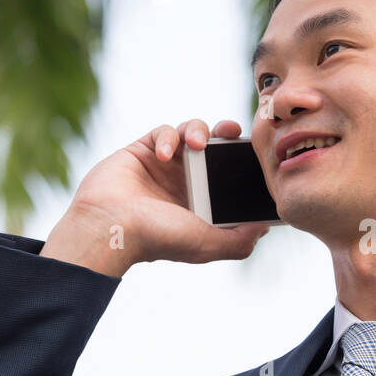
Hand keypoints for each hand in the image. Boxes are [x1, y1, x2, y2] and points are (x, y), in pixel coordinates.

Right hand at [40, 118, 271, 277]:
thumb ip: (239, 240)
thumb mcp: (206, 244)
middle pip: (214, 147)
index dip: (242, 161)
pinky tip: (164, 154)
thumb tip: (265, 227)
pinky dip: (168, 137)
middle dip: (226, 135)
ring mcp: (164, 164)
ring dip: (198, 131)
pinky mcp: (143, 149)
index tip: (254, 151)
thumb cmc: (157, 238)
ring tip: (196, 143)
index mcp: (200, 202)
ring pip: (191, 132)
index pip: (228, 174)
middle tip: (233, 132)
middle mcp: (184, 181)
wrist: (110, 225)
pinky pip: (163, 131)